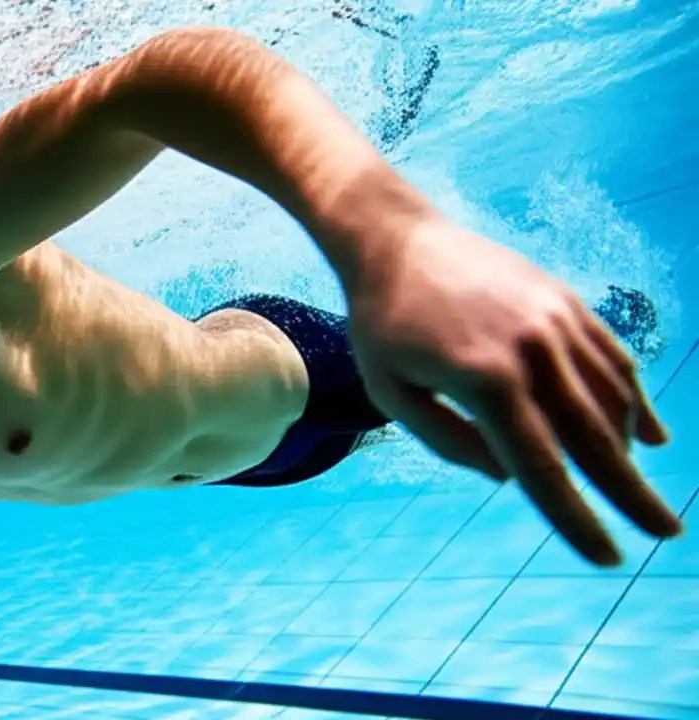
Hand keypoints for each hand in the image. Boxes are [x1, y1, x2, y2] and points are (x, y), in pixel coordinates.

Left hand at [344, 218, 681, 565]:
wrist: (396, 242)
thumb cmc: (383, 326)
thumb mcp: (392, 395)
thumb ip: (450, 442)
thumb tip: (512, 477)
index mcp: (486, 382)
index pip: (543, 469)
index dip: (577, 519)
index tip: (607, 557)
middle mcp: (533, 351)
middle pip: (597, 439)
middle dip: (632, 493)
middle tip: (665, 533)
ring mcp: (556, 321)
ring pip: (613, 398)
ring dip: (629, 448)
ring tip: (632, 486)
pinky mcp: (565, 301)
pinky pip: (611, 357)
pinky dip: (632, 397)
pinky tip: (646, 431)